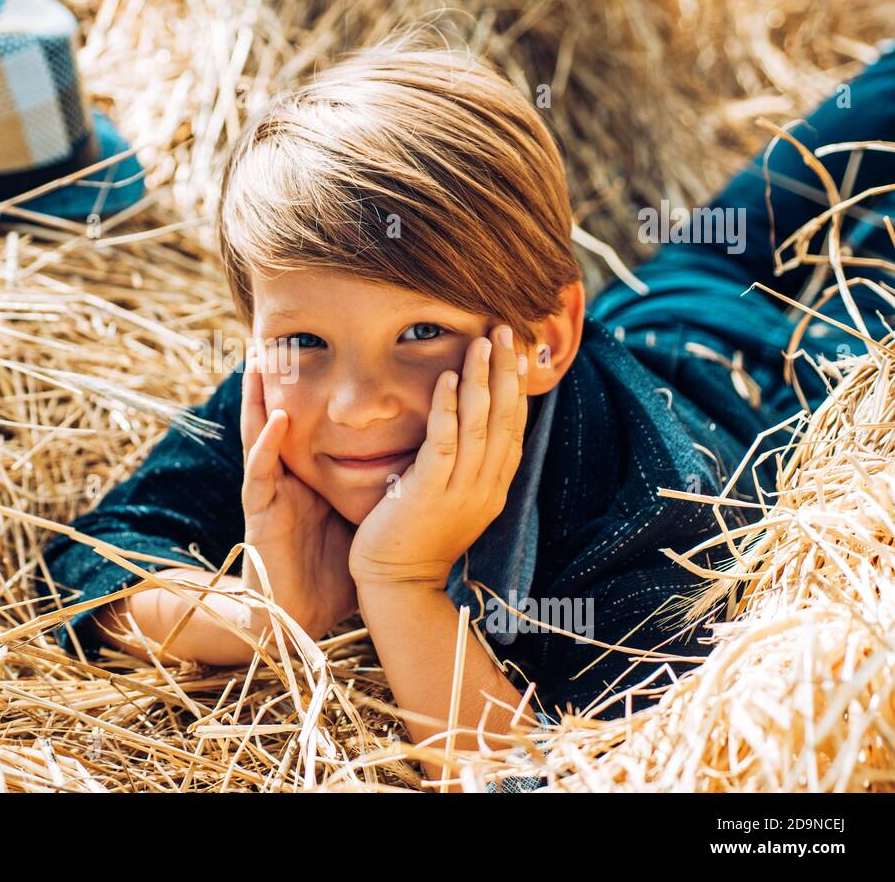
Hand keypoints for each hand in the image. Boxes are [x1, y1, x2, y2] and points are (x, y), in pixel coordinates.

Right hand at [239, 342, 358, 638]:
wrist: (305, 613)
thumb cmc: (335, 563)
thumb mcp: (362, 508)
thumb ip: (382, 477)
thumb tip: (430, 448)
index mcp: (312, 471)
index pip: (312, 417)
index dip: (314, 382)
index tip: (326, 343)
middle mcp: (288, 473)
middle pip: (282, 414)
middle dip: (278, 376)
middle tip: (275, 333)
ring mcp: (271, 490)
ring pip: (260, 432)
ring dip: (257, 396)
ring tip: (259, 357)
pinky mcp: (261, 512)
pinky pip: (261, 472)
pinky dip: (267, 444)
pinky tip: (275, 418)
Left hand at [348, 323, 529, 590]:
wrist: (398, 586)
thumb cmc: (417, 539)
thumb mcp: (453, 498)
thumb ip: (464, 464)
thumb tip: (466, 426)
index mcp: (494, 486)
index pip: (514, 426)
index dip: (517, 386)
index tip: (517, 348)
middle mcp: (486, 486)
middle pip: (505, 418)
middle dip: (507, 371)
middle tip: (506, 329)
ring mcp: (461, 491)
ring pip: (480, 425)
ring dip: (482, 379)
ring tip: (482, 341)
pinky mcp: (429, 494)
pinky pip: (444, 443)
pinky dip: (448, 408)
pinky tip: (448, 377)